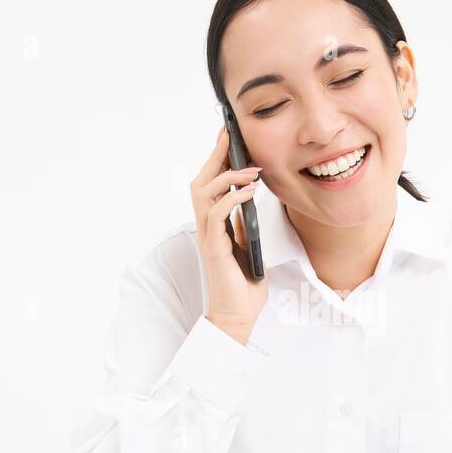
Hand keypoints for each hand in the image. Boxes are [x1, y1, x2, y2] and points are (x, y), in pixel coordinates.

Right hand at [190, 124, 268, 344]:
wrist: (238, 317)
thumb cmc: (243, 285)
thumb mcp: (248, 246)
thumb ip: (243, 224)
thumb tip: (249, 199)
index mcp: (213, 226)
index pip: (210, 185)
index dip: (217, 160)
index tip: (228, 137)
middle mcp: (206, 228)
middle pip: (201, 182)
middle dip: (215, 156)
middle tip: (230, 135)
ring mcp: (207, 238)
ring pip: (204, 194)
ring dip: (226, 176)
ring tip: (250, 168)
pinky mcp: (214, 249)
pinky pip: (217, 215)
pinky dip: (232, 198)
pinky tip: (250, 190)